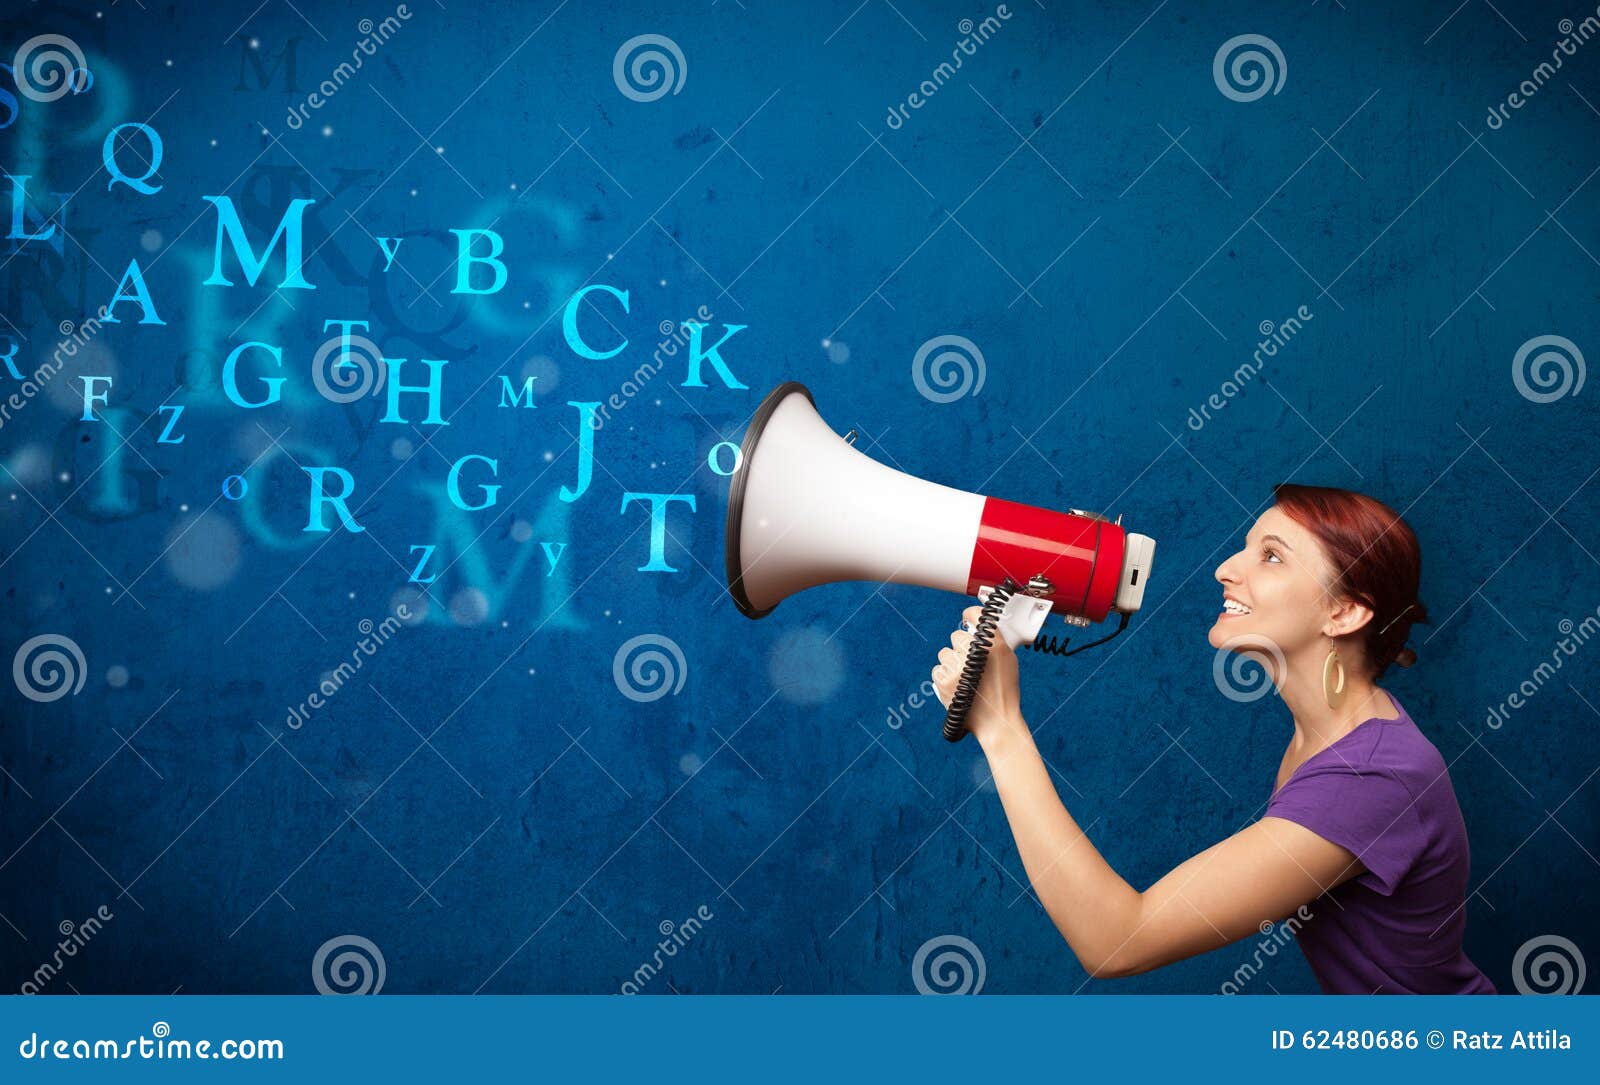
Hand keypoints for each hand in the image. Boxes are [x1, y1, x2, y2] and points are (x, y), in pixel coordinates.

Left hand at [931, 605, 1024, 746]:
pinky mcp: (943, 681)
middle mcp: (973, 652)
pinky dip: (944, 675)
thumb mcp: (1008, 660)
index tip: (968, 618)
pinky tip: (956, 684)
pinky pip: (938, 668)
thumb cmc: (1004, 691)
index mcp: (993, 644)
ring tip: (964, 675)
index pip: (974, 615)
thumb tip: (979, 627)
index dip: (970, 615)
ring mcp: (956, 667)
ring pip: (945, 653)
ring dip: (952, 661)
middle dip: (962, 646)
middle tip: (971, 659)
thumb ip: (995, 640)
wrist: (996, 720)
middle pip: (956, 635)